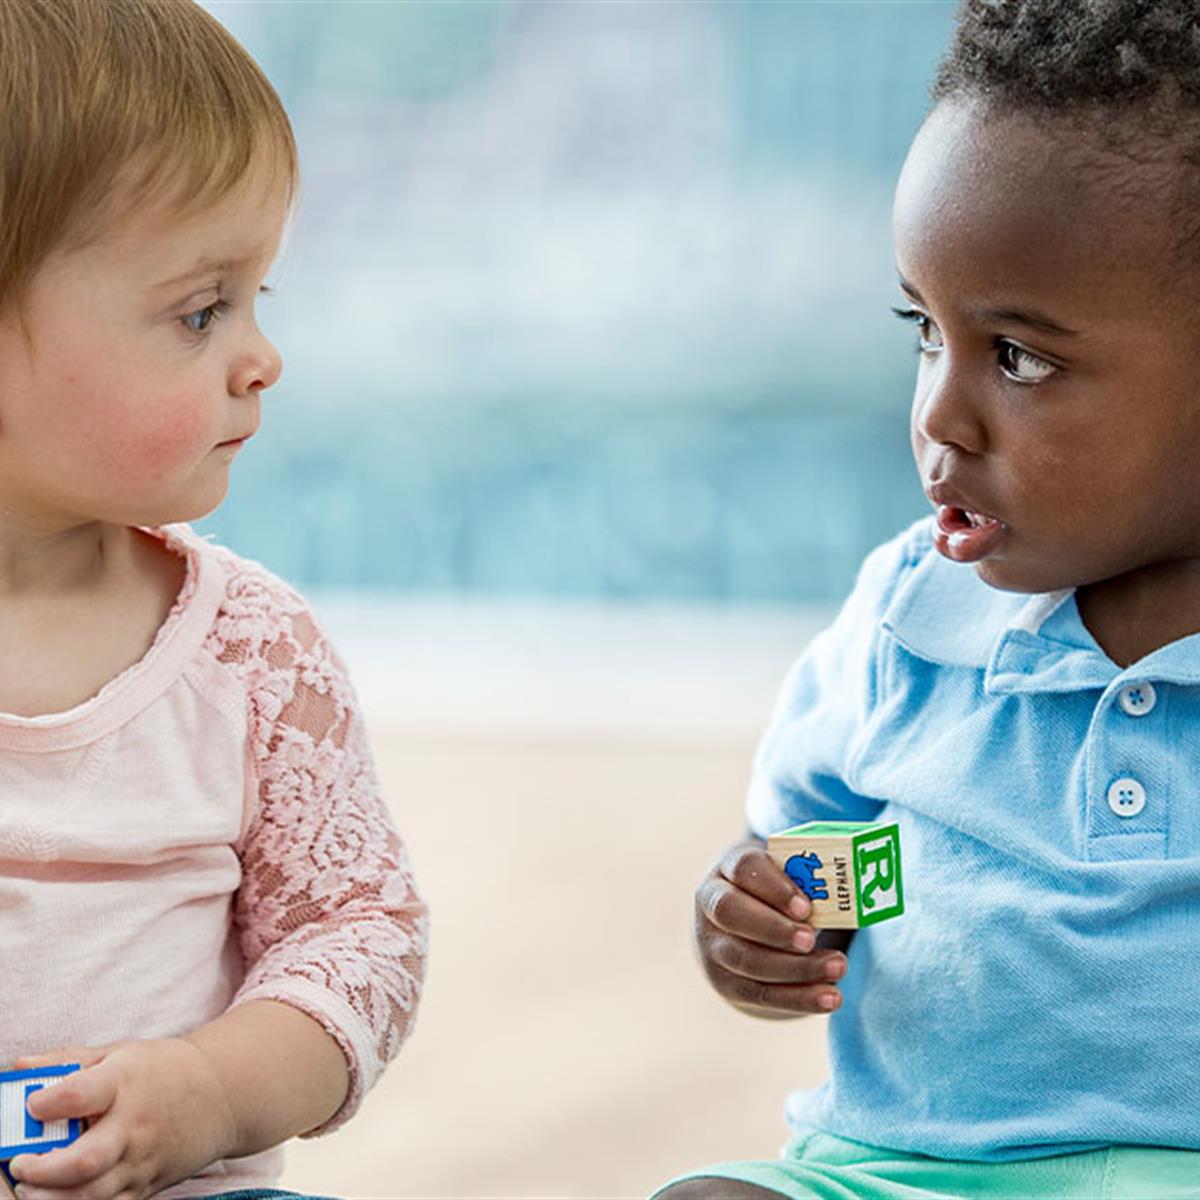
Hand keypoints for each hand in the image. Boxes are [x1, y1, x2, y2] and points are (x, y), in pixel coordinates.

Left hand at [7, 1038, 236, 1199]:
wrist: (223, 1094)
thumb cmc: (163, 1071)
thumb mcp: (120, 1054)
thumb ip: (67, 1062)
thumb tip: (20, 1066)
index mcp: (125, 1082)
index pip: (80, 1094)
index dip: (46, 1102)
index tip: (30, 1104)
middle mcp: (133, 1125)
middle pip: (85, 1159)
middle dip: (43, 1170)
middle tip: (19, 1165)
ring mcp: (141, 1161)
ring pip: (93, 1195)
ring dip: (53, 1198)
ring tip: (28, 1190)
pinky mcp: (146, 1186)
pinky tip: (59, 1198)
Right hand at [695, 839, 848, 1016]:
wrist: (743, 927)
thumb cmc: (778, 893)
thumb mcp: (785, 875)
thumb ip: (811, 877)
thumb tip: (860, 879)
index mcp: (727, 868)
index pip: (743, 868)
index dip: (774, 886)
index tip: (806, 907)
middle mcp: (710, 904)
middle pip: (731, 913)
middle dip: (774, 928)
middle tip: (812, 939)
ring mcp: (713, 946)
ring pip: (747, 960)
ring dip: (796, 968)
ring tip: (838, 967)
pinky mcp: (727, 982)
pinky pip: (761, 994)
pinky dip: (799, 998)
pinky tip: (830, 997)